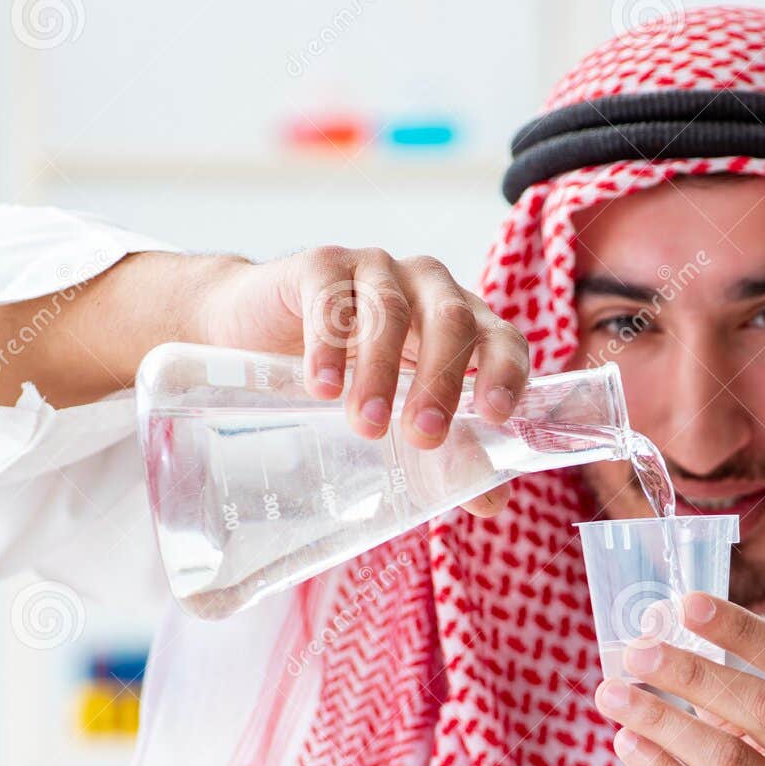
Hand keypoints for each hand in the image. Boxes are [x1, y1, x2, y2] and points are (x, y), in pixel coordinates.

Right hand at [195, 246, 530, 516]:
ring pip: (391, 311)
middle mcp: (428, 288)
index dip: (504, 371)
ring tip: (368, 425)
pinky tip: (322, 388)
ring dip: (381, 372)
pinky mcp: (321, 265)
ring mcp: (376, 270)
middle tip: (422, 435)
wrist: (260, 332)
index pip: (502, 338)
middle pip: (452, 320)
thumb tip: (492, 500)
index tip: (493, 415)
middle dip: (441, 380)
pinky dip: (327, 345)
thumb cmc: (351, 379)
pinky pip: (331, 298)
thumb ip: (450, 458)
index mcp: (463, 325)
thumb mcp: (403, 420)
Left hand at [594, 592, 764, 765]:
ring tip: (611, 693)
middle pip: (760, 703)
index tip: (686, 602)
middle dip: (691, 671)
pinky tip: (626, 744)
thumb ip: (744, 710)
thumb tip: (662, 650)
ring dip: (661, 719)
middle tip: (635, 650)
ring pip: (725, 756)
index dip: (742, 628)